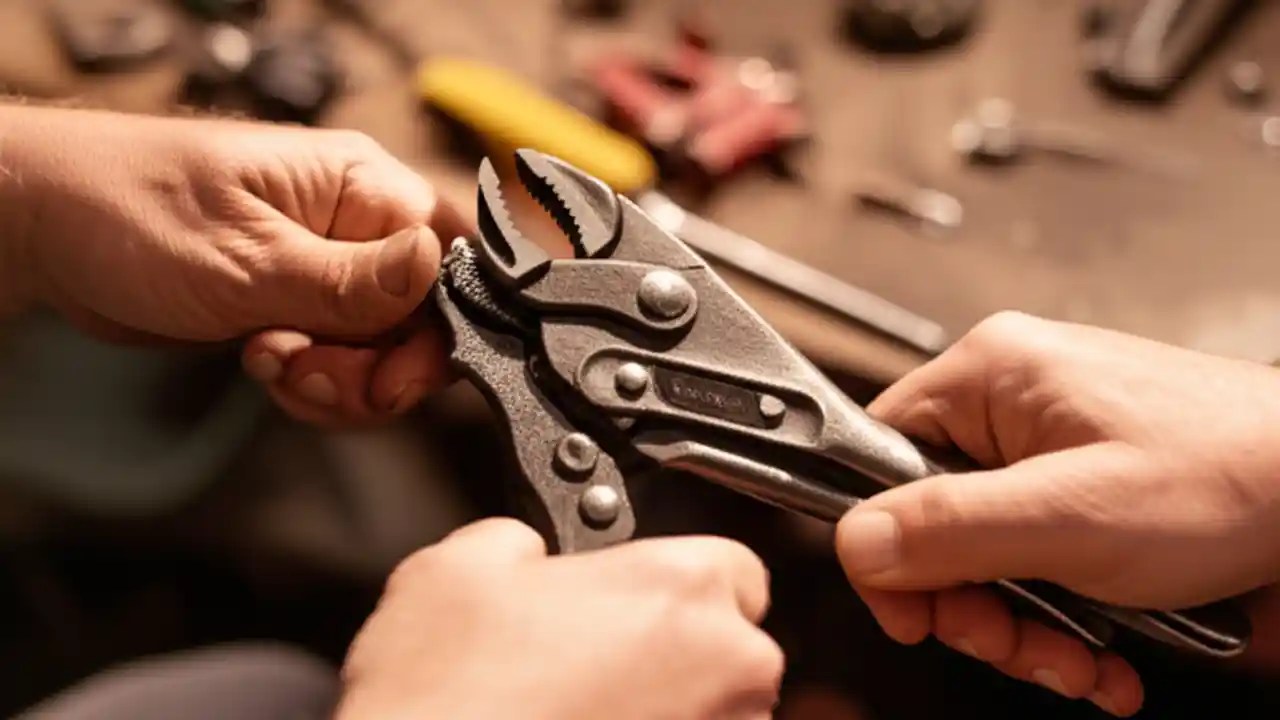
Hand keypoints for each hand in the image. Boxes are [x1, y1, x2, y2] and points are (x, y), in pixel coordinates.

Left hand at [0, 104, 469, 425]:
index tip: (388, 379)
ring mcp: (330, 265)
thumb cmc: (133, 212)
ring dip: (339, 381)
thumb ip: (352, 282)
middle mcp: (358, 223)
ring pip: (385, 350)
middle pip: (424, 319)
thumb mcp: (249, 261)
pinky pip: (343, 359)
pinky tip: (263, 365)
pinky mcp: (301, 301)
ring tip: (275, 365)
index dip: (434, 334)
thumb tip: (439, 270)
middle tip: (314, 379)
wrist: (50, 228)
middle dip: (377, 369)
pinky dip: (313, 381)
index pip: (449, 265)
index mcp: (363, 186)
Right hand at [335, 518, 783, 719]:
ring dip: (667, 708)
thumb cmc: (452, 699)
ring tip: (580, 714)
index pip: (733, 566)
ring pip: (716, 712)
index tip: (633, 600)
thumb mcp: (461, 565)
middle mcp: (730, 666)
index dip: (674, 582)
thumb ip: (521, 539)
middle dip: (671, 651)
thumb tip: (528, 549)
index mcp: (683, 585)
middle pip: (729, 646)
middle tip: (589, 663)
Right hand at [834, 311, 1279, 715]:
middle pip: (932, 520)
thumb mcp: (1072, 515)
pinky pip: (1035, 563)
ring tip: (1080, 663)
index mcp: (992, 375)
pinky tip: (1104, 654)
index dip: (887, 546)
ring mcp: (1051, 451)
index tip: (915, 612)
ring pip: (984, 554)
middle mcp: (1013, 406)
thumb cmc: (1234, 476)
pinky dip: (1062, 621)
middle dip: (972, 604)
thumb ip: (951, 528)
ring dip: (1024, 627)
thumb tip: (855, 542)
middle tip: (1014, 646)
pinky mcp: (1085, 493)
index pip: (880, 456)